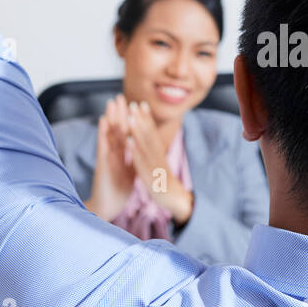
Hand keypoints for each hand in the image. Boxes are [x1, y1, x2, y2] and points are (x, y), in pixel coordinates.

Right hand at [86, 97, 135, 220]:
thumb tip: (139, 152)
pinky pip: (103, 145)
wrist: (107, 207)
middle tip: (119, 95)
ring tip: (111, 101)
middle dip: (119, 113)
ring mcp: (107, 157)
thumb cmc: (117, 190)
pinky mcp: (103, 163)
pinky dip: (103, 133)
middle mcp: (113, 154)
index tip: (133, 104)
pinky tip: (103, 120)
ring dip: (110, 117)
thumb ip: (132, 160)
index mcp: (122, 156)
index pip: (126, 134)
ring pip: (109, 133)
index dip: (129, 120)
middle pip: (117, 130)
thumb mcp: (129, 172)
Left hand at [125, 100, 193, 225]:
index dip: (146, 118)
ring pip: (145, 146)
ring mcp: (156, 168)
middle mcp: (159, 158)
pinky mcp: (152, 178)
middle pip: (149, 135)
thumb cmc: (167, 185)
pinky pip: (142, 163)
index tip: (140, 103)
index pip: (153, 133)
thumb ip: (157, 155)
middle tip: (133, 103)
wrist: (178, 203)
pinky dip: (135, 151)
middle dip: (141, 119)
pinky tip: (129, 142)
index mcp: (160, 155)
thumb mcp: (162, 167)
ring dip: (137, 130)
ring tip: (129, 117)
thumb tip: (151, 142)